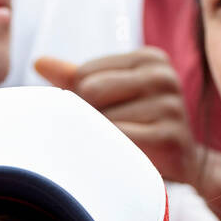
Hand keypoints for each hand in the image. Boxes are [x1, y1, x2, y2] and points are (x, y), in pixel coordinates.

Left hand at [35, 48, 195, 184]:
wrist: (182, 162)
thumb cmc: (139, 124)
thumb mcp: (112, 94)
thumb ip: (76, 78)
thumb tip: (38, 62)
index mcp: (149, 59)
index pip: (85, 73)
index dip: (81, 99)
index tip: (102, 114)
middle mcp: (163, 76)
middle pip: (91, 91)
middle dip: (89, 116)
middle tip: (107, 133)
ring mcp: (170, 106)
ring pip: (102, 120)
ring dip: (101, 138)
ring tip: (118, 146)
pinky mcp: (169, 137)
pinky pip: (118, 142)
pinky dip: (111, 152)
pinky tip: (121, 157)